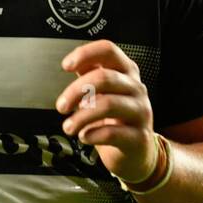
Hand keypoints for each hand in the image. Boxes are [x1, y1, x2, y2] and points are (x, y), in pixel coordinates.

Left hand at [56, 40, 158, 183]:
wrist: (136, 152)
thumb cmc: (116, 119)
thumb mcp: (103, 93)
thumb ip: (89, 75)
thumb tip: (72, 62)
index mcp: (126, 72)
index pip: (109, 51)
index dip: (86, 54)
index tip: (66, 65)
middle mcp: (136, 88)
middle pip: (105, 78)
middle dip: (76, 91)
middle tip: (61, 106)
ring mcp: (140, 112)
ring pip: (109, 105)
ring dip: (81, 116)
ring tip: (69, 126)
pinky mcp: (139, 137)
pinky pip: (113, 133)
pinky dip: (92, 134)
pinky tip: (85, 136)